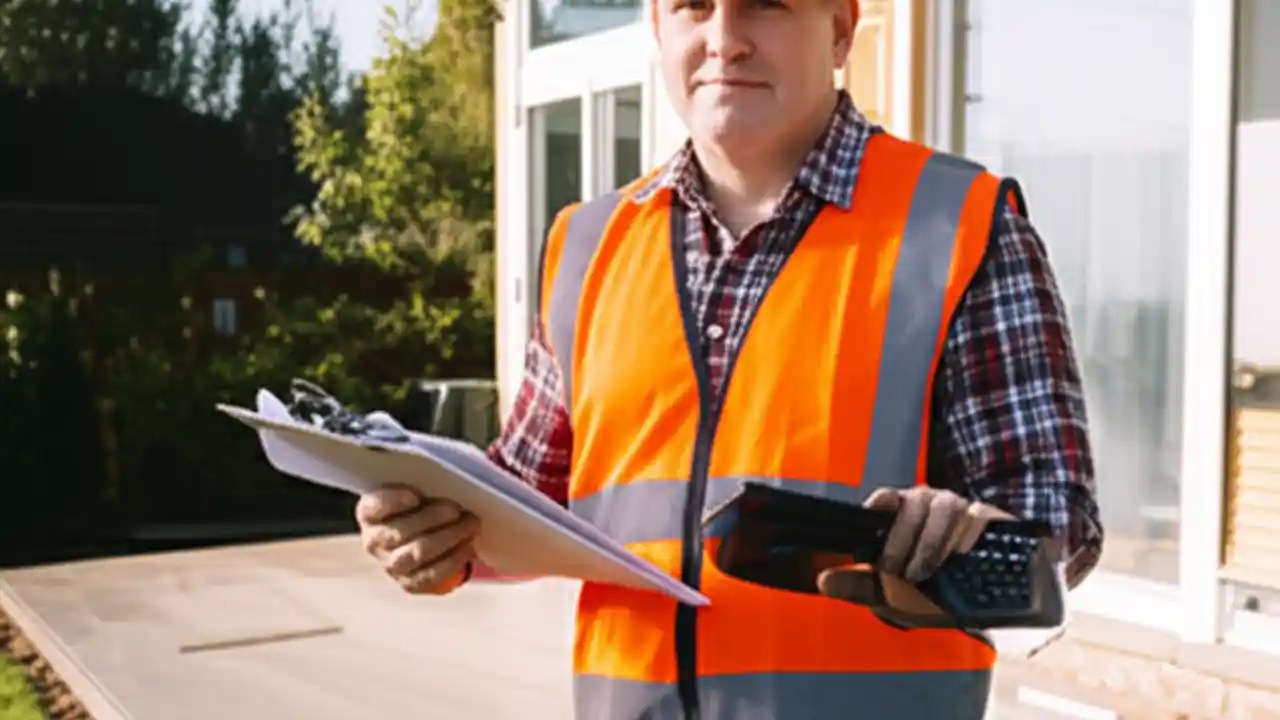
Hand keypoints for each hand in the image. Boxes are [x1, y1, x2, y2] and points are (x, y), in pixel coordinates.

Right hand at [355, 486, 480, 595]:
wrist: (426, 535)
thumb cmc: (422, 504)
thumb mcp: (418, 488)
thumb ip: (425, 484)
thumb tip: (449, 482)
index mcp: (369, 512)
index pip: (374, 506)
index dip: (393, 502)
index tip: (415, 496)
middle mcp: (373, 540)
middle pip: (399, 531)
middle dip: (432, 519)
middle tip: (457, 510)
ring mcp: (390, 565)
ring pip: (417, 553)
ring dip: (448, 537)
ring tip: (470, 525)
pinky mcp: (409, 583)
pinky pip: (431, 575)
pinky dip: (453, 560)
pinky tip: (469, 546)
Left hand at [816, 487, 1013, 623]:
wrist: (985, 608)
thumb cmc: (932, 598)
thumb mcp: (892, 599)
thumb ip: (860, 587)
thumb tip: (822, 580)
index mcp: (900, 519)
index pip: (886, 498)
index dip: (879, 503)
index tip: (873, 512)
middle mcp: (928, 505)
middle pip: (910, 503)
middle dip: (899, 541)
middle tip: (897, 572)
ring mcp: (959, 507)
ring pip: (940, 507)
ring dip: (928, 544)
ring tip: (923, 574)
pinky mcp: (986, 516)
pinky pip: (971, 516)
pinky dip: (961, 540)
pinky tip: (960, 558)